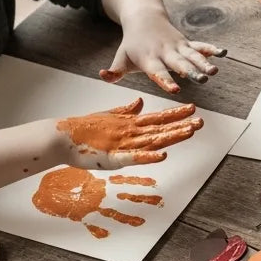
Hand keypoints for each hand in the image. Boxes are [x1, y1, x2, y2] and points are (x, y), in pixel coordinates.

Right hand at [55, 97, 201, 168]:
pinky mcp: (113, 158)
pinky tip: (162, 155)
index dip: (176, 115)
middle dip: (181, 125)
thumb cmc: (83, 129)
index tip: (193, 110)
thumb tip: (140, 103)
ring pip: (152, 140)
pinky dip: (148, 157)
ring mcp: (122, 145)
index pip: (158, 119)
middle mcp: (129, 132)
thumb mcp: (109, 118)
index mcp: (129, 124)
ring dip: (171, 136)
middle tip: (200, 121)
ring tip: (189, 132)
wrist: (60, 137)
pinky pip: (134, 158)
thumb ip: (125, 112)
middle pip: (160, 128)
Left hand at [99, 10, 225, 93]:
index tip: (175, 90)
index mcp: (149, 59)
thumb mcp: (121, 58)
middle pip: (179, 64)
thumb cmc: (132, 45)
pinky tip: (223, 52)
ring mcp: (177, 46)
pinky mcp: (186, 43)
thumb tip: (103, 76)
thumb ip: (114, 71)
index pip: (158, 72)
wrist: (143, 18)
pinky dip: (211, 49)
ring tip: (215, 71)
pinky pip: (200, 46)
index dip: (166, 80)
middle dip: (191, 71)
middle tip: (202, 80)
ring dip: (204, 62)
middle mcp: (165, 52)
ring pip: (193, 56)